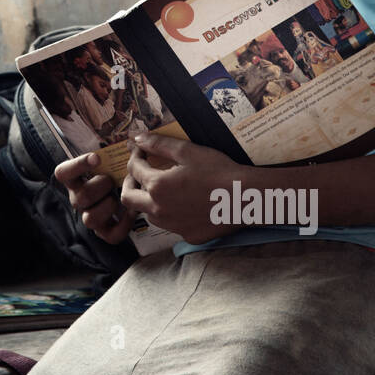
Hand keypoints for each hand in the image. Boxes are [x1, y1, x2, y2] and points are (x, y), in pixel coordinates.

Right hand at [53, 153, 134, 244]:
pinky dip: (124, 224)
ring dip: (107, 207)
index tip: (97, 158)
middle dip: (100, 188)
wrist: (128, 187)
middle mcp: (78, 199)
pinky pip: (110, 235)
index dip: (78, 166)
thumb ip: (113, 149)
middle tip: (112, 180)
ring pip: (89, 219)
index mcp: (75, 179)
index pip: (62, 173)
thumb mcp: (111, 157)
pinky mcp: (105, 232)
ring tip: (118, 197)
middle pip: (79, 198)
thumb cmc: (116, 169)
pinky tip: (132, 212)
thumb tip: (133, 137)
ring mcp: (90, 216)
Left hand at [119, 133, 238, 244]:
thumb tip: (137, 139)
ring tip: (162, 188)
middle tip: (138, 173)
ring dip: (149, 200)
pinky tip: (185, 204)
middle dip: (129, 183)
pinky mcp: (187, 236)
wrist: (246, 198)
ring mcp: (172, 226)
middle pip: (128, 198)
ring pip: (148, 214)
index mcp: (157, 186)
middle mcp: (159, 210)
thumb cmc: (219, 171)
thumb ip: (158, 144)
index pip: (134, 169)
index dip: (136, 156)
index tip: (142, 151)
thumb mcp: (187, 151)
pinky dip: (171, 213)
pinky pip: (170, 225)